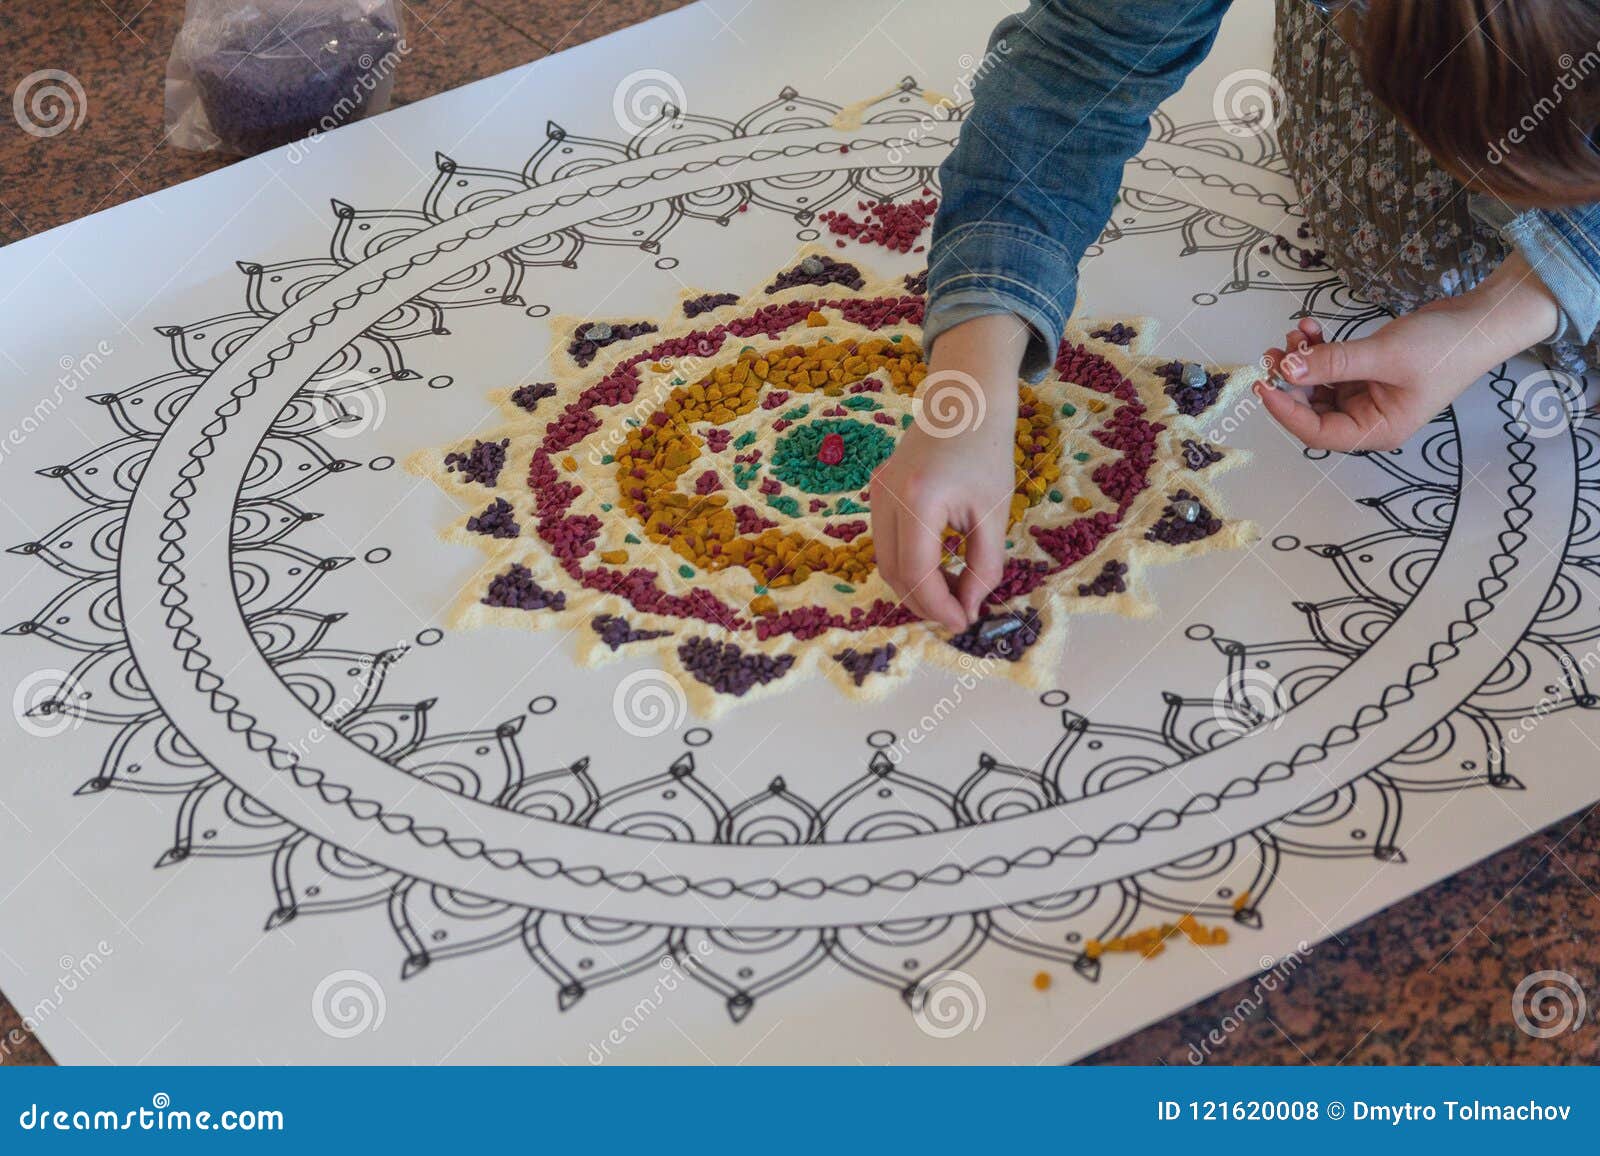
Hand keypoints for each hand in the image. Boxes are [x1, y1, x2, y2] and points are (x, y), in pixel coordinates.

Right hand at [871, 314, 1029, 630]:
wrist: (965, 401)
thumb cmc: (987, 451)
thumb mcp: (994, 514)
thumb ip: (983, 566)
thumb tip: (969, 607)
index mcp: (919, 500)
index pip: (918, 573)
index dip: (938, 607)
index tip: (963, 623)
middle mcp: (887, 497)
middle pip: (893, 572)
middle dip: (923, 603)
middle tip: (958, 615)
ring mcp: (876, 493)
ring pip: (884, 560)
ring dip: (913, 586)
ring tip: (950, 595)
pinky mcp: (877, 491)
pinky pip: (885, 541)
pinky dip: (907, 564)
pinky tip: (937, 570)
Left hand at [1259, 251, 1559, 451]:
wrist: (1481, 320)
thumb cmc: (1442, 347)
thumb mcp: (1383, 354)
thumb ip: (1333, 363)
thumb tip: (1286, 370)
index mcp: (1376, 430)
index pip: (1317, 433)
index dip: (1286, 412)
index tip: (1263, 385)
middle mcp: (1369, 419)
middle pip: (1313, 409)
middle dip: (1291, 381)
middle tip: (1274, 352)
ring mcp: (1368, 396)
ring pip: (1318, 386)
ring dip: (1302, 361)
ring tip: (1294, 334)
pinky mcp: (1367, 374)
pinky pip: (1332, 367)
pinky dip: (1319, 350)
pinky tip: (1310, 328)